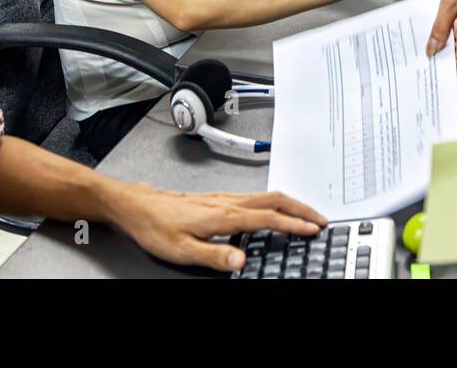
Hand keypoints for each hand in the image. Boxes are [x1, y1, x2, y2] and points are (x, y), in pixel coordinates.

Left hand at [107, 182, 327, 271]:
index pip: (267, 219)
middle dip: (300, 208)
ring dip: (289, 204)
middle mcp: (226, 202)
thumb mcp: (182, 250)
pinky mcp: (217, 199)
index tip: (314, 229)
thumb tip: (242, 260)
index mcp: (223, 215)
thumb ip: (215, 255)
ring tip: (304, 214)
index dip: (293, 224)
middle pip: (273, 200)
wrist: (136, 206)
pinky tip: (272, 212)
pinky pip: (254, 197)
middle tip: (320, 218)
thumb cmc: (156, 227)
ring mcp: (222, 198)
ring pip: (265, 196)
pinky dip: (273, 203)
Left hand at [425, 0, 456, 70]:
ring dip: (445, 41)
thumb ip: (440, 27)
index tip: (430, 68)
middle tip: (423, 49)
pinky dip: (451, 31)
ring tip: (428, 34)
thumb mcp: (449, 0)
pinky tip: (440, 23)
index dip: (445, 70)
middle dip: (441, 54)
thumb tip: (433, 49)